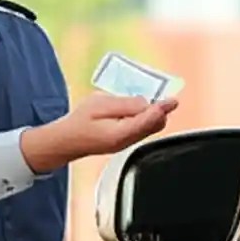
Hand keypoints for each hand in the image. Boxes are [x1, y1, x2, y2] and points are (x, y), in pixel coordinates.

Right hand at [20, 92, 178, 173]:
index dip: (161, 109)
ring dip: (154, 114)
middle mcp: (127, 141)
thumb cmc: (80, 120)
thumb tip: (146, 103)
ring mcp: (127, 143)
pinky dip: (147, 118)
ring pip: (151, 128)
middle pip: (154, 126)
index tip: (172, 101)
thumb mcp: (99, 104)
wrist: (68, 140)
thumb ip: (124, 103)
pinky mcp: (126, 141)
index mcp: (120, 133)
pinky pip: (143, 129)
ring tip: (152, 101)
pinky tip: (141, 109)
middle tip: (163, 97)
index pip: (147, 121)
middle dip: (160, 111)